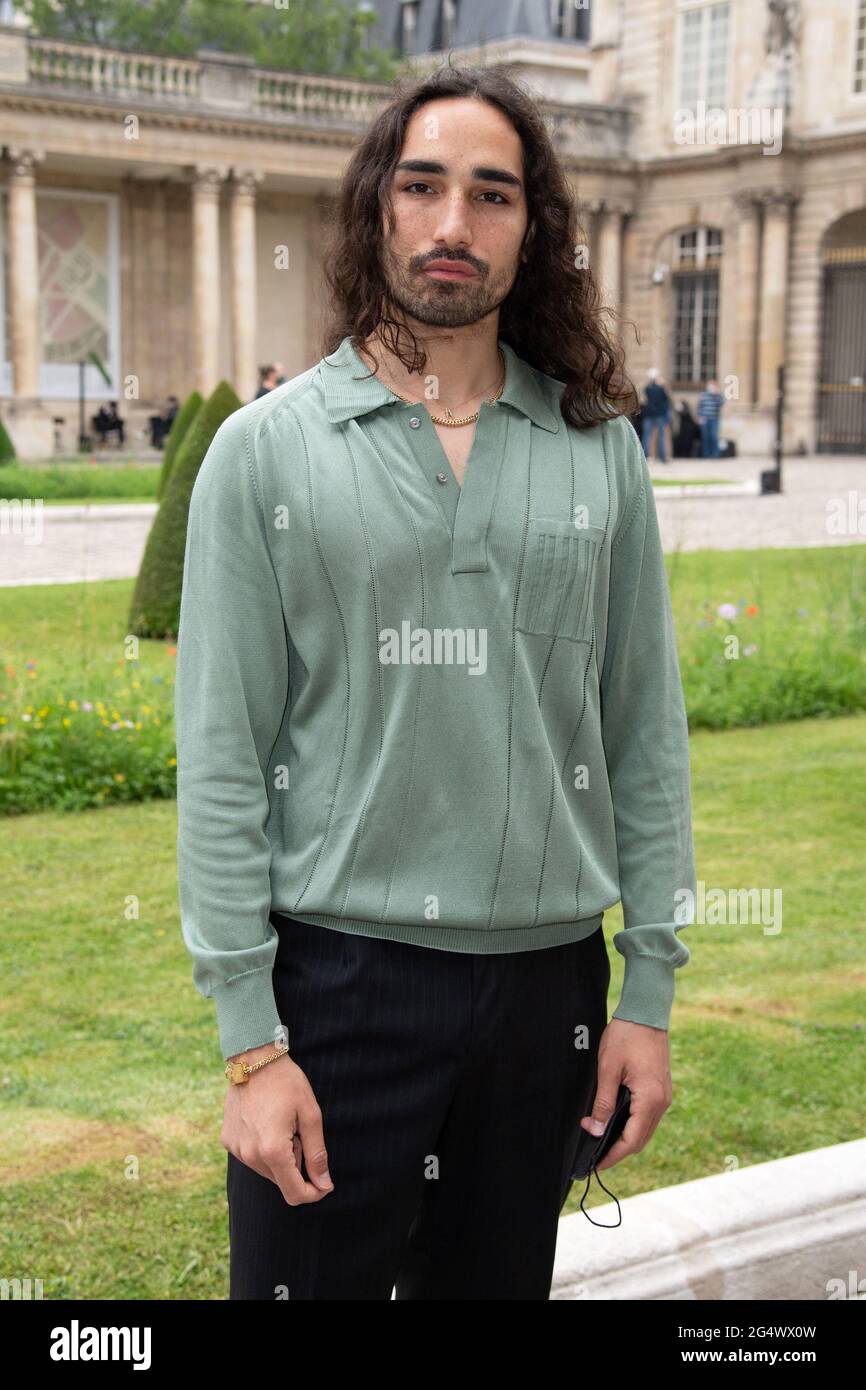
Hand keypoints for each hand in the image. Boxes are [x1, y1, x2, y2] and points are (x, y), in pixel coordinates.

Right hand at [221, 1042, 333, 1204]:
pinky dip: (263, 1147)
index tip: (325, 1182)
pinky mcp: (228, 1141)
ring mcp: (236, 1149)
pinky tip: (266, 1121)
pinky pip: (252, 1156)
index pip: (294, 1194)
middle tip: (299, 1132)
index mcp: (272, 1151)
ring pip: (267, 1170)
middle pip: (282, 1181)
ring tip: (281, 1123)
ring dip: (280, 1156)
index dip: (314, 1193)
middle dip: (297, 1164)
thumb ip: (317, 1154)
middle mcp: (250, 1156)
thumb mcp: (310, 1115)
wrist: (253, 1058)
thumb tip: (324, 1185)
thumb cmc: (286, 1083)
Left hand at [578, 1017, 671, 1171]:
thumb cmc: (626, 1036)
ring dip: (625, 1139)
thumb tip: (595, 1129)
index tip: (595, 1165)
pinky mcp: (661, 1088)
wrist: (646, 1012)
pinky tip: (616, 1124)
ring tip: (602, 1143)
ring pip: (645, 1129)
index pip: (631, 1141)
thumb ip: (603, 1102)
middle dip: (618, 1151)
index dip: (612, 1156)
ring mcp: (664, 1095)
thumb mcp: (608, 1069)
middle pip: (640, 1140)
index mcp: (650, 1099)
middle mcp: (662, 1102)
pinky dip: (633, 1125)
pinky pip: (648, 1116)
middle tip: (595, 1158)